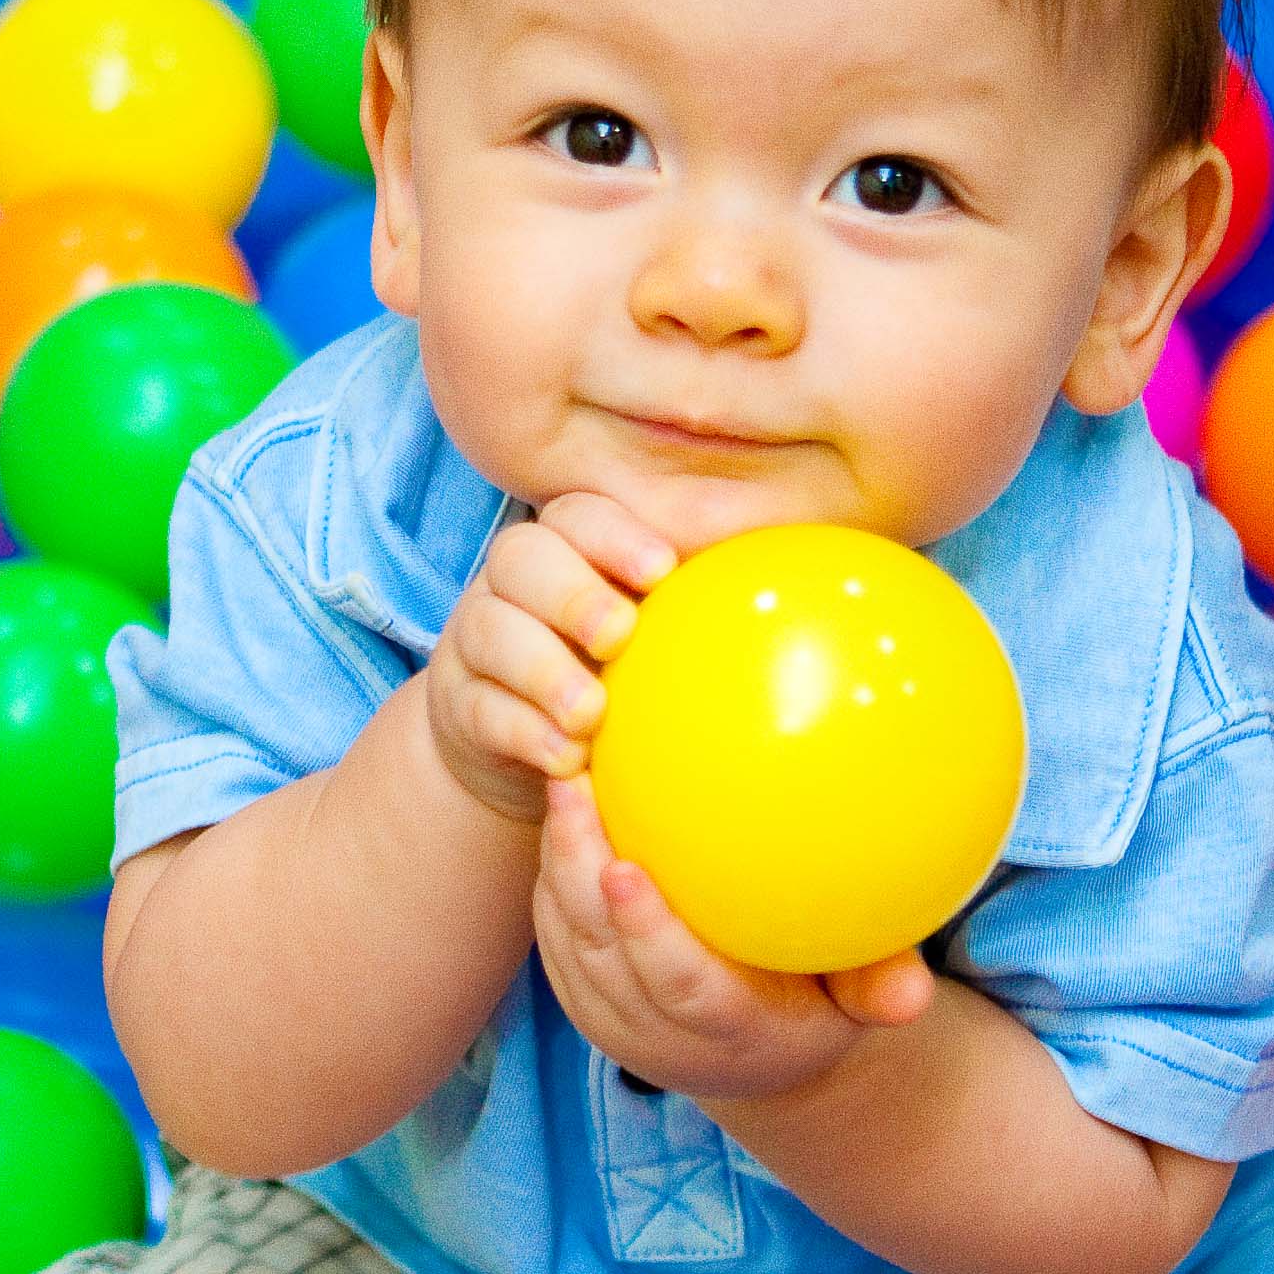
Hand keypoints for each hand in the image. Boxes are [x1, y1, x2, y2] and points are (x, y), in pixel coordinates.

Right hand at [426, 493, 677, 825]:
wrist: (531, 747)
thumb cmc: (624, 679)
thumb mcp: (664, 641)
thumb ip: (709, 613)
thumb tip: (816, 598)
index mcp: (570, 549)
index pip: (579, 515)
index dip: (614, 536)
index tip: (662, 572)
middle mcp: (514, 582)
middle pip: (520, 556)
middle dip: (573, 591)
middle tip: (620, 634)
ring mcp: (478, 638)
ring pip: (490, 629)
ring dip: (543, 669)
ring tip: (591, 713)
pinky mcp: (457, 702)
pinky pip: (480, 708)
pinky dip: (524, 732)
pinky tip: (566, 759)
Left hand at [534, 775, 934, 1104]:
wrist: (757, 1064)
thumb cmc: (821, 1009)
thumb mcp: (859, 1005)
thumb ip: (881, 989)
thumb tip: (917, 994)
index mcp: (725, 1035)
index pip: (675, 985)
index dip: (645, 930)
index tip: (625, 868)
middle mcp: (655, 1035)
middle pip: (601, 951)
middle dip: (579, 868)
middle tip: (575, 785)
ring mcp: (609, 1018)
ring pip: (567, 936)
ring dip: (557, 859)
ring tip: (565, 775)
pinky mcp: (581, 995)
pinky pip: (555, 929)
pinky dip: (554, 868)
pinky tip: (567, 797)